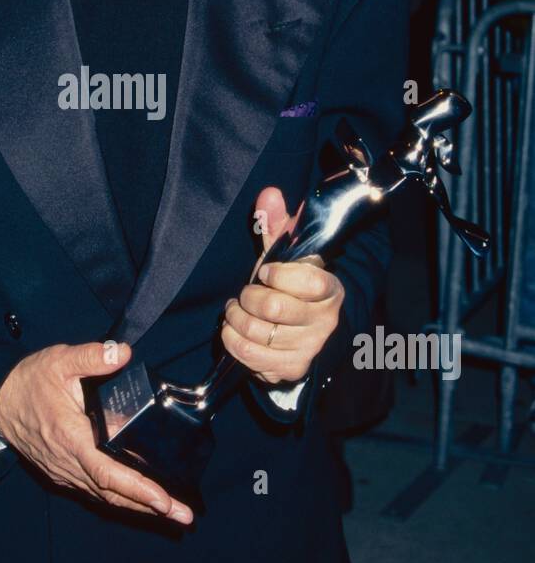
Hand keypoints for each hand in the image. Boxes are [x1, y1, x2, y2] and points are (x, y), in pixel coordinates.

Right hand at [0, 340, 193, 524]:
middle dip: (150, 507)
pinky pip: (93, 491)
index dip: (138, 489)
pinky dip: (119, 499)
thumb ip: (92, 356)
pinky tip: (139, 500)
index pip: (108, 472)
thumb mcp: (59, 360)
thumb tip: (123, 353)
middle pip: (112, 493)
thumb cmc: (28, 381)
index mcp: (70, 438)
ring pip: (104, 497)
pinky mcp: (61, 472)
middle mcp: (68, 462)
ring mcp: (63, 471)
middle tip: (184, 516)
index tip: (165, 500)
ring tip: (171, 513)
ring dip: (137, 507)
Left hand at [221, 186, 343, 385]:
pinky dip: (232, 341)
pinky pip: (250, 357)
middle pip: (274, 308)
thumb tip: (268, 194)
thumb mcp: (286, 254)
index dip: (278, 275)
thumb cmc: (290, 286)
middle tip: (244, 294)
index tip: (266, 272)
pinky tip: (234, 331)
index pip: (308, 283)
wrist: (301, 330)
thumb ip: (278, 223)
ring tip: (235, 311)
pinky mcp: (290, 368)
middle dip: (248, 297)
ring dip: (235, 319)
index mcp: (329, 290)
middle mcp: (324, 322)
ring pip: (257, 333)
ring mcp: (308, 348)